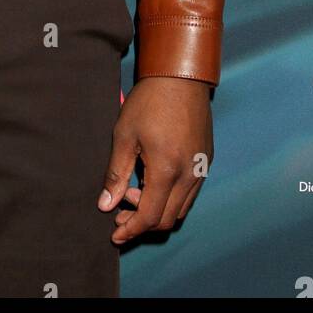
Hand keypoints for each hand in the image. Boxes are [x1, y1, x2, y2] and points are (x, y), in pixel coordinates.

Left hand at [97, 75, 212, 243]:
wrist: (181, 77)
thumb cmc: (148, 102)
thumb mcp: (124, 135)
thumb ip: (116, 173)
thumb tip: (105, 205)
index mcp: (167, 171)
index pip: (149, 216)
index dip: (130, 230)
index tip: (114, 234)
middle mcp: (189, 176)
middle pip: (166, 219)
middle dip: (141, 223)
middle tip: (119, 214)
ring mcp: (201, 170)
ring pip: (181, 209)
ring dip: (157, 211)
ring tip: (134, 195)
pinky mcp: (206, 162)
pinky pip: (190, 194)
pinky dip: (171, 199)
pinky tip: (153, 184)